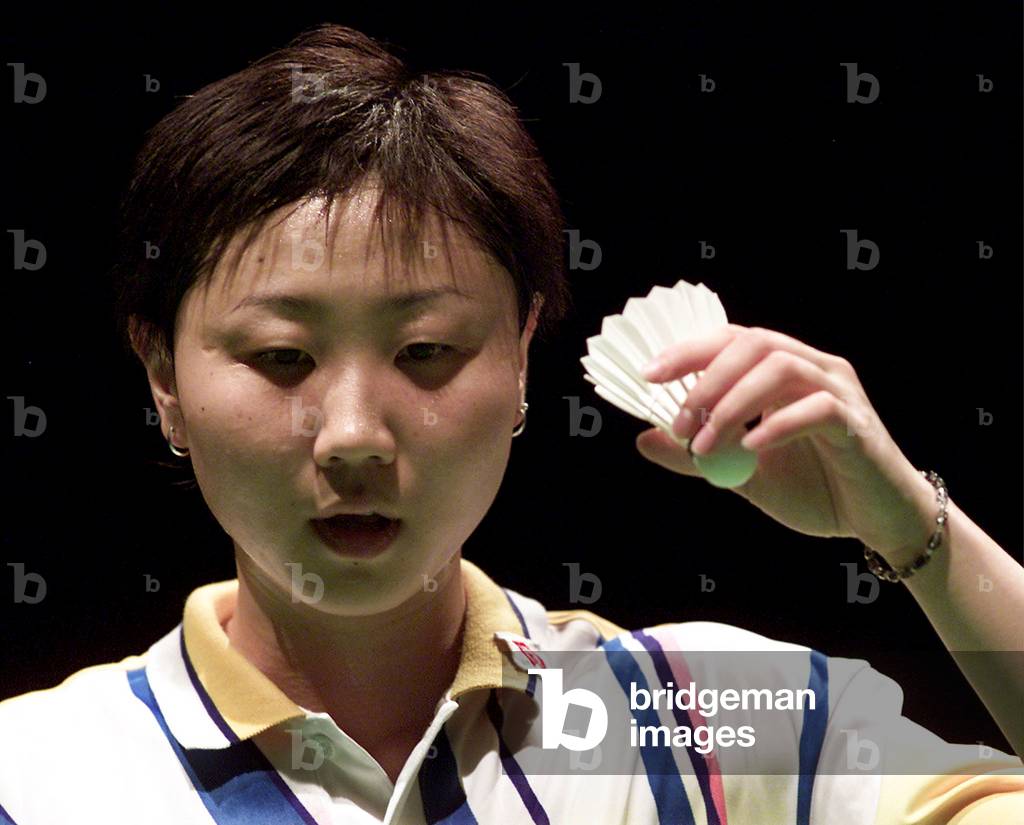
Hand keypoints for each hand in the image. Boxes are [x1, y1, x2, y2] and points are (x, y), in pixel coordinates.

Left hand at [634, 324, 937, 558]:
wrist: (878, 522)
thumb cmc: (816, 489)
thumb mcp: (741, 475)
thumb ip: (696, 457)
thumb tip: (643, 439)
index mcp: (784, 370)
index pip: (732, 339)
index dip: (689, 351)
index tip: (649, 376)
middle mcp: (814, 368)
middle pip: (754, 343)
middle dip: (707, 378)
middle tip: (680, 423)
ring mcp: (840, 391)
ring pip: (781, 368)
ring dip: (733, 404)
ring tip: (708, 445)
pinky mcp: (858, 424)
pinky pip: (818, 408)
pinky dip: (778, 425)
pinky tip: (753, 450)